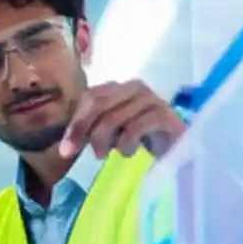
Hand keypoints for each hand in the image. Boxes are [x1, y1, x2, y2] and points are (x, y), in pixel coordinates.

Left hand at [58, 79, 186, 159]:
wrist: (178, 149)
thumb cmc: (139, 139)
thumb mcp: (110, 133)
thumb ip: (89, 131)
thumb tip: (64, 145)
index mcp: (117, 89)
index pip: (91, 97)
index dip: (76, 122)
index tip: (66, 149)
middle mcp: (134, 88)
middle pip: (99, 103)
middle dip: (84, 130)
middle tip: (77, 153)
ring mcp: (151, 99)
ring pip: (115, 117)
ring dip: (105, 141)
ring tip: (106, 155)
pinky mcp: (165, 115)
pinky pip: (136, 127)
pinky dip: (126, 143)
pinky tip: (128, 152)